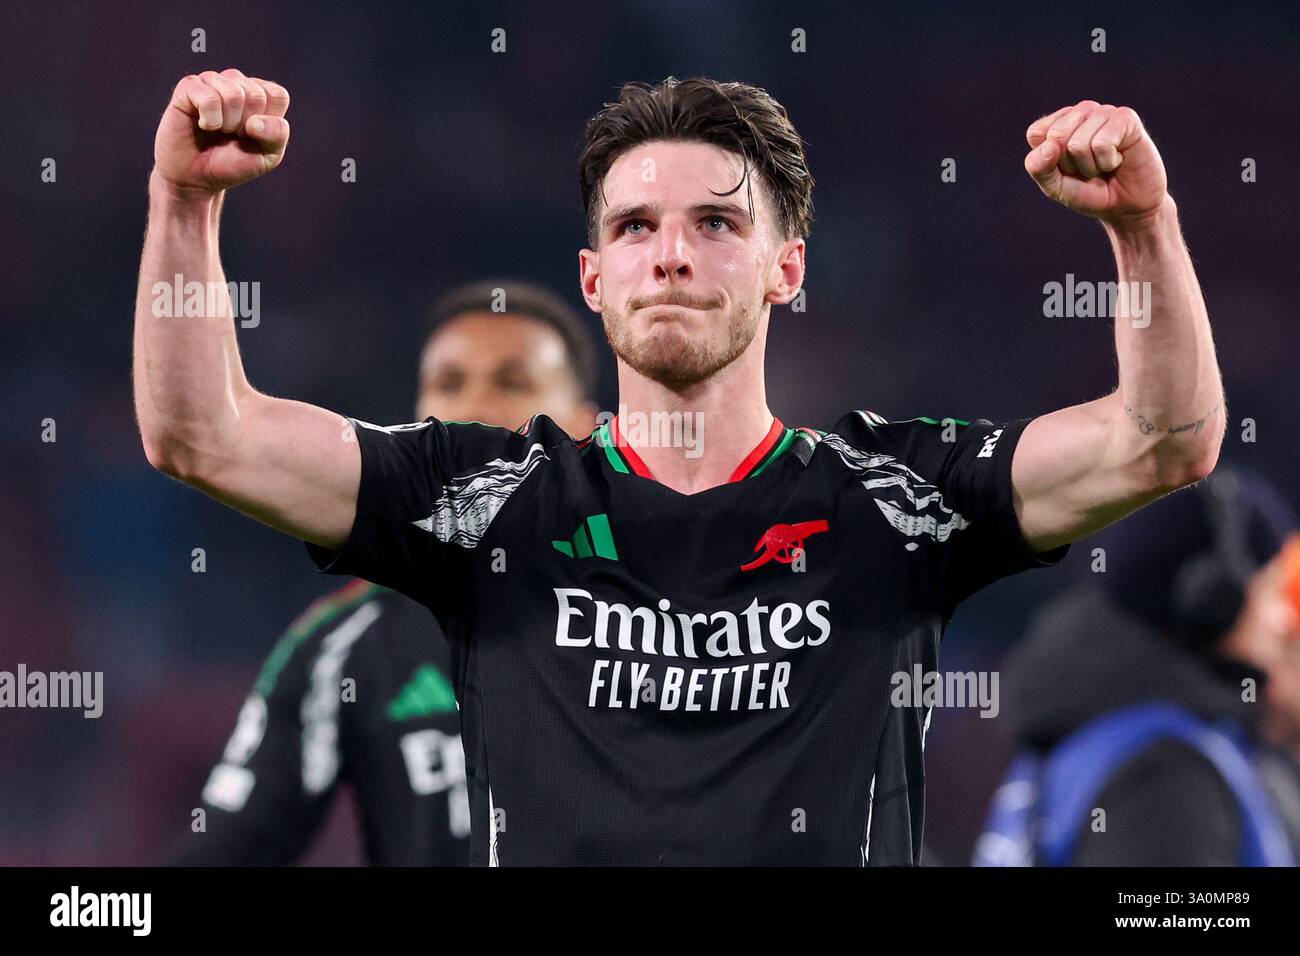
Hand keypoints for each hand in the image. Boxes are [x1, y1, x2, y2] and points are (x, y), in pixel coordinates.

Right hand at [153, 69, 290, 197]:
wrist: (196, 178)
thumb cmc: (232, 163)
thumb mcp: (267, 156)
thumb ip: (277, 135)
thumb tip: (255, 122)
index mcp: (261, 94)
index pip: (278, 95)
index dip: (268, 123)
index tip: (253, 135)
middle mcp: (236, 82)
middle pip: (256, 95)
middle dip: (245, 126)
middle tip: (231, 135)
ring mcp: (212, 81)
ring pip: (233, 95)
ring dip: (227, 123)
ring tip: (217, 130)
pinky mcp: (188, 86)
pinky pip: (208, 98)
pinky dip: (210, 120)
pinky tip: (203, 125)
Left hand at [1024, 100, 1167, 226]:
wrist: (1127, 206)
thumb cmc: (1090, 192)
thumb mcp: (1055, 187)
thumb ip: (1039, 168)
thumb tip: (1049, 145)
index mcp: (1058, 123)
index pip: (1036, 133)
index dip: (1049, 161)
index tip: (1067, 169)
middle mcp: (1081, 112)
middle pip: (1057, 136)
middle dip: (1071, 164)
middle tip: (1088, 169)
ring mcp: (1104, 112)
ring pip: (1078, 143)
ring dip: (1091, 165)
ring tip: (1104, 165)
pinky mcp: (1126, 117)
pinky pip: (1102, 143)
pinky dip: (1108, 162)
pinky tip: (1117, 159)